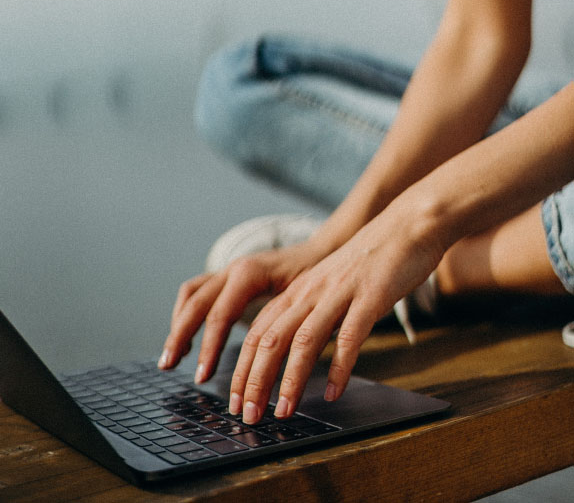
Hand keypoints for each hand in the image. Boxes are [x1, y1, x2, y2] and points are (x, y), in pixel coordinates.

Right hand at [159, 240, 327, 380]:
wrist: (322, 249)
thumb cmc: (318, 273)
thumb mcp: (306, 295)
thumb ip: (288, 320)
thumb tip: (276, 360)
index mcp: (251, 273)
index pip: (220, 314)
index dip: (209, 347)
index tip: (204, 376)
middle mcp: (235, 269)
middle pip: (196, 303)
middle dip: (179, 335)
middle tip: (169, 366)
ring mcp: (230, 270)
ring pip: (191, 294)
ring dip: (178, 324)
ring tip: (173, 357)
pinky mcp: (229, 276)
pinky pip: (198, 291)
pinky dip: (187, 314)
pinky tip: (189, 339)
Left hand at [227, 201, 444, 423]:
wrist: (405, 227)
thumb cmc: (367, 262)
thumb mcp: (329, 286)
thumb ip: (311, 314)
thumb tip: (293, 354)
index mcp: (298, 291)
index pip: (258, 334)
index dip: (243, 370)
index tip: (237, 401)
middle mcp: (311, 292)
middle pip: (270, 339)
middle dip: (254, 380)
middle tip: (248, 415)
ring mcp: (339, 292)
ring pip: (304, 339)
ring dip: (290, 379)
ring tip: (284, 411)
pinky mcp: (370, 296)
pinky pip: (350, 335)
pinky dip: (340, 365)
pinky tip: (334, 390)